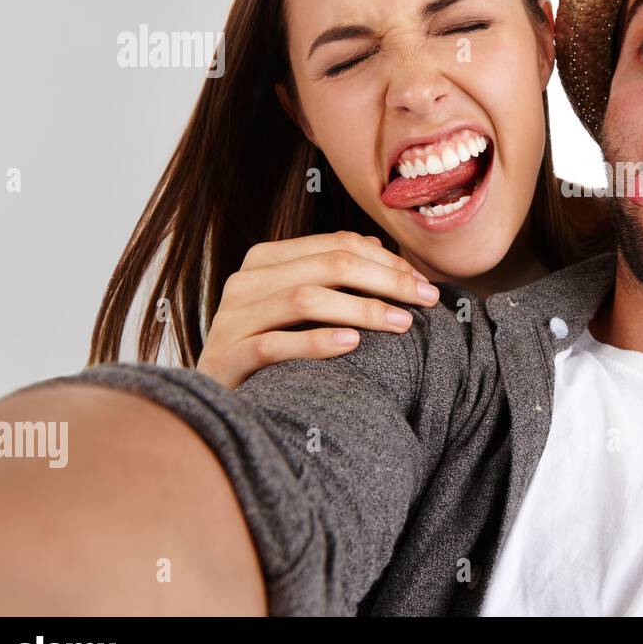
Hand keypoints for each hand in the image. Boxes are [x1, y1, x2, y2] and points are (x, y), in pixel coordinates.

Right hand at [196, 230, 438, 390]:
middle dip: (386, 280)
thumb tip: (376, 244)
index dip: (386, 261)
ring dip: (361, 308)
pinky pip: (275, 344)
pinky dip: (317, 342)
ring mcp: (233, 318)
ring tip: (401, 323)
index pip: (336, 245)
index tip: (425, 284)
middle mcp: (246, 282)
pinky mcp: (227, 357)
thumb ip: (330, 273)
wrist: (214, 399)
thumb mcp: (297, 306)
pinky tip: (352, 345)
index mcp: (266, 260)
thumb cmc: (266, 346)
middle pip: (327, 266)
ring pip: (304, 299)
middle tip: (427, 300)